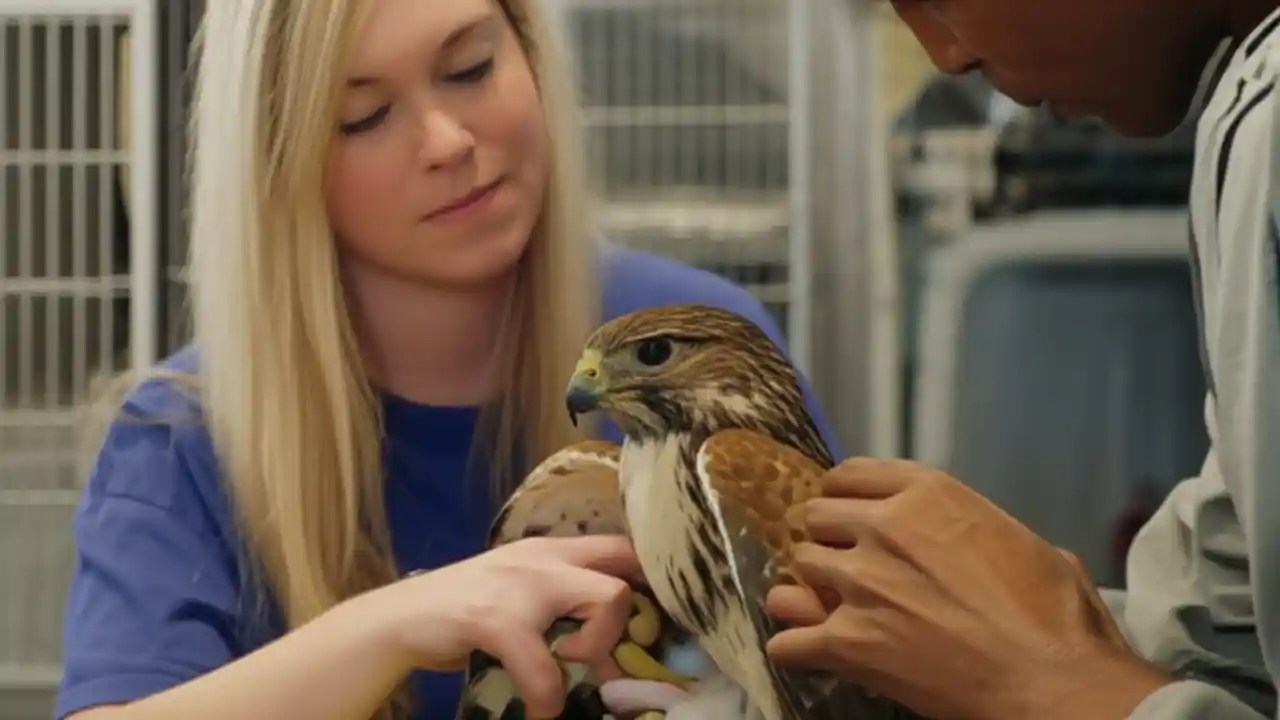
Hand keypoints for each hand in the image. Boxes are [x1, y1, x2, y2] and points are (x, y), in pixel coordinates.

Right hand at [368, 535, 638, 717]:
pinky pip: (546, 667)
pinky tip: (540, 711)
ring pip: (606, 600)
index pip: (621, 547)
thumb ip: (560, 604)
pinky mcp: (496, 618)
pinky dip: (548, 698)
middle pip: (625, 570)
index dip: (646, 582)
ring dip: (598, 648)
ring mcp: (522, 585)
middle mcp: (543, 558)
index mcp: (550, 551)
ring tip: (565, 672)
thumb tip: (611, 652)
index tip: (645, 623)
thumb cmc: (464, 611)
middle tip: (600, 656)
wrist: (399, 619)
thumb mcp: (518, 592)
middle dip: (625, 622)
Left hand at [763, 459, 1173, 719]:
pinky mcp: (847, 640)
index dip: (842, 497)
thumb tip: (985, 541)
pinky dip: (794, 648)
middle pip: (817, 518)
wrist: (1049, 683)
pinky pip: (788, 639)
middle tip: (844, 566)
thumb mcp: (1026, 543)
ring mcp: (860, 582)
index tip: (845, 516)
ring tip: (825, 608)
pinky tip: (806, 652)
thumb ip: (981, 528)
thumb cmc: (1056, 616)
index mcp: (927, 493)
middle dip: (827, 540)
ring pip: (799, 569)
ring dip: (809, 589)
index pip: (850, 475)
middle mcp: (883, 526)